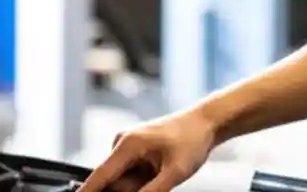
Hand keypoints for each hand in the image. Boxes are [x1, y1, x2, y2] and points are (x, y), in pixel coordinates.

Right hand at [78, 107, 217, 191]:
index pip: (99, 176)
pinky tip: (160, 168)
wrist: (206, 122)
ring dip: (140, 184)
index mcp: (128, 144)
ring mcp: (127, 146)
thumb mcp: (175, 172)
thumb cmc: (193, 140)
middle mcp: (122, 142)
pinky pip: (131, 174)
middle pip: (115, 183)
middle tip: (159, 177)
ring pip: (123, 181)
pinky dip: (143, 179)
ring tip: (163, 169)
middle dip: (133, 188)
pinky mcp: (133, 150)